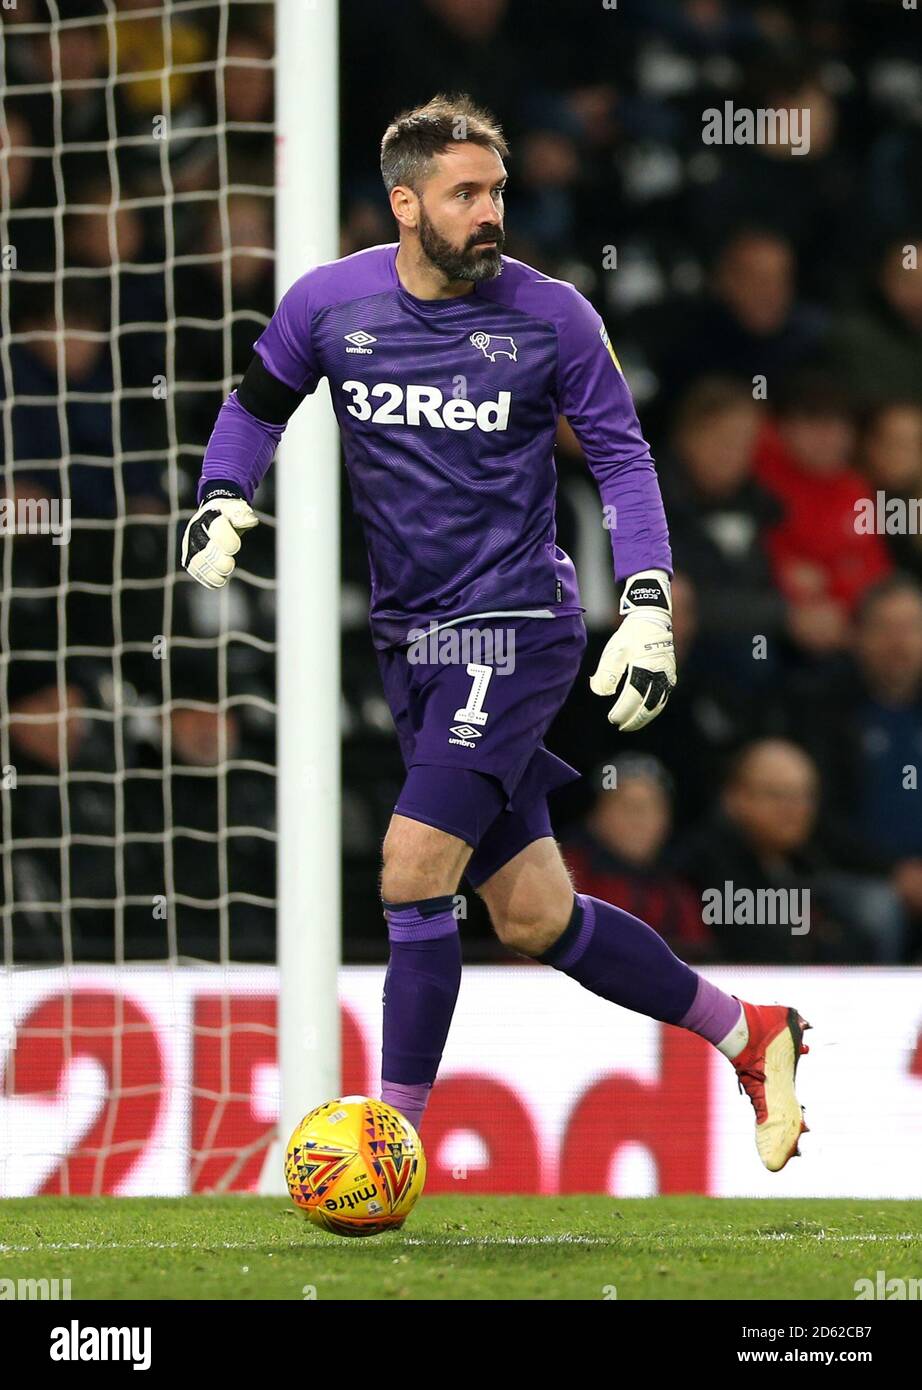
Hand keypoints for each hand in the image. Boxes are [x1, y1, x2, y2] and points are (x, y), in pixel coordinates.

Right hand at [181, 485, 257, 588]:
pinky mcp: (188, 557)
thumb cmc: (229, 515)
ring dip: (212, 573)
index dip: (226, 540)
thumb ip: (242, 515)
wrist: (213, 516)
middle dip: (219, 561)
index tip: (235, 548)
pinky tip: (218, 581)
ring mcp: (190, 544)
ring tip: (224, 575)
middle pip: (205, 549)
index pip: (216, 528)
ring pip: (197, 563)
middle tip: (229, 565)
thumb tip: (250, 522)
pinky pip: (195, 571)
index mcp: (209, 516)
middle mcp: (195, 529)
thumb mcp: (237, 510)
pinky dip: (207, 578)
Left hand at [590, 570, 675, 731]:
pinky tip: (643, 713)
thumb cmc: (630, 635)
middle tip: (621, 726)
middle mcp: (660, 672)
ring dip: (645, 716)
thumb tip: (601, 693)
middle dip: (634, 718)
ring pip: (658, 703)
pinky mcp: (670, 675)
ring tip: (631, 724)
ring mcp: (668, 675)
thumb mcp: (614, 650)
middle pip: (648, 704)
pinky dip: (654, 708)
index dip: (623, 710)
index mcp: (644, 666)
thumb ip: (606, 672)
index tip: (612, 718)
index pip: (633, 696)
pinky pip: (663, 696)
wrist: (652, 619)